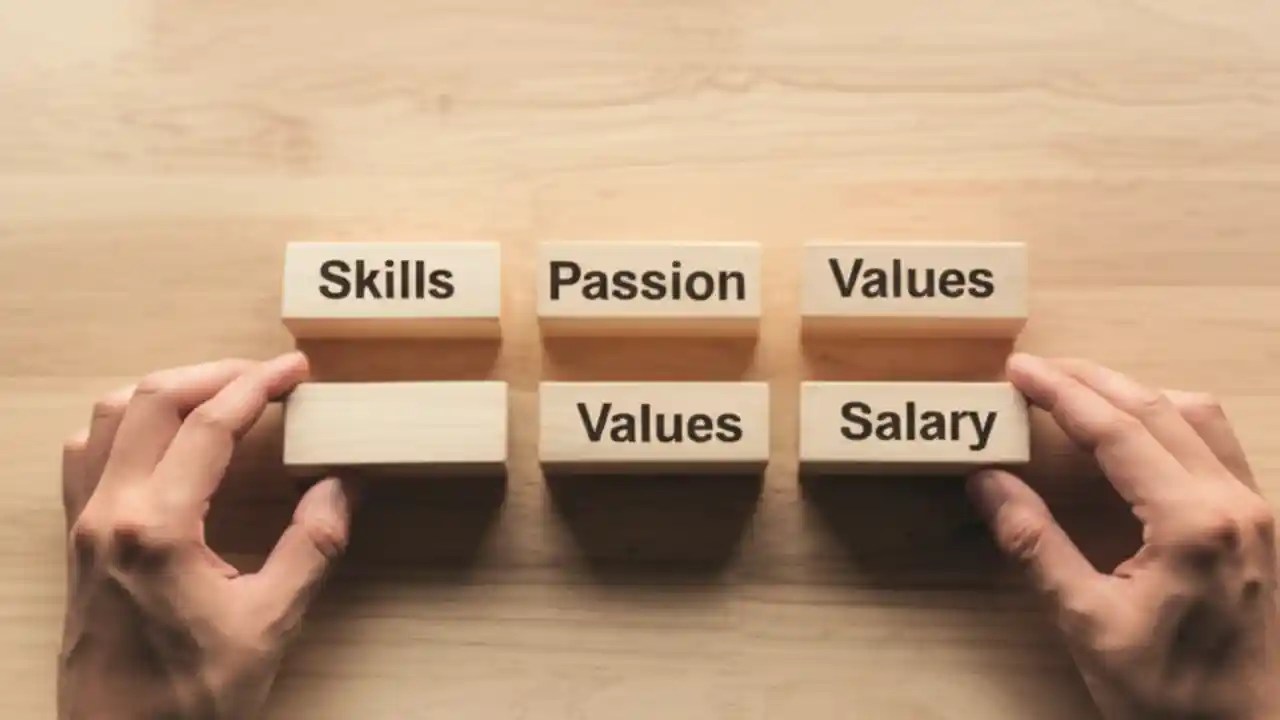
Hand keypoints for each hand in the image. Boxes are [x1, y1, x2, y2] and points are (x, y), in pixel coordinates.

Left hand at [59, 353, 356, 718]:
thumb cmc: (190, 700)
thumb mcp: (268, 626)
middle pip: (153, 401)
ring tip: (220, 394)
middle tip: (267, 376)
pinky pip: (87, 454)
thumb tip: (342, 487)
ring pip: (110, 417)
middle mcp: (108, 514)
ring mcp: (84, 525)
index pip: (208, 426)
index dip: (258, 387)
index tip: (295, 371)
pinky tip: (162, 439)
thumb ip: (311, 548)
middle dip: (216, 374)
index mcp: (156, 529)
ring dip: (168, 391)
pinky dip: (127, 424)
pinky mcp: (77, 542)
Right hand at [969, 354, 1276, 719]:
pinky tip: (1138, 433)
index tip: (1019, 370)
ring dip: (1135, 393)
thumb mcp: (1088, 624)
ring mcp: (1256, 512)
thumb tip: (987, 482)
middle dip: (1092, 380)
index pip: (1117, 431)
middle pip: (1157, 409)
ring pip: (1197, 417)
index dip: (1061, 393)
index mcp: (1191, 522)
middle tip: (1037, 370)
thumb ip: (1036, 545)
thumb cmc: (1171, 696)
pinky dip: (1170, 420)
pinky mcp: (1261, 527)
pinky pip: (1217, 445)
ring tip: (1080, 391)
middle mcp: (1233, 503)